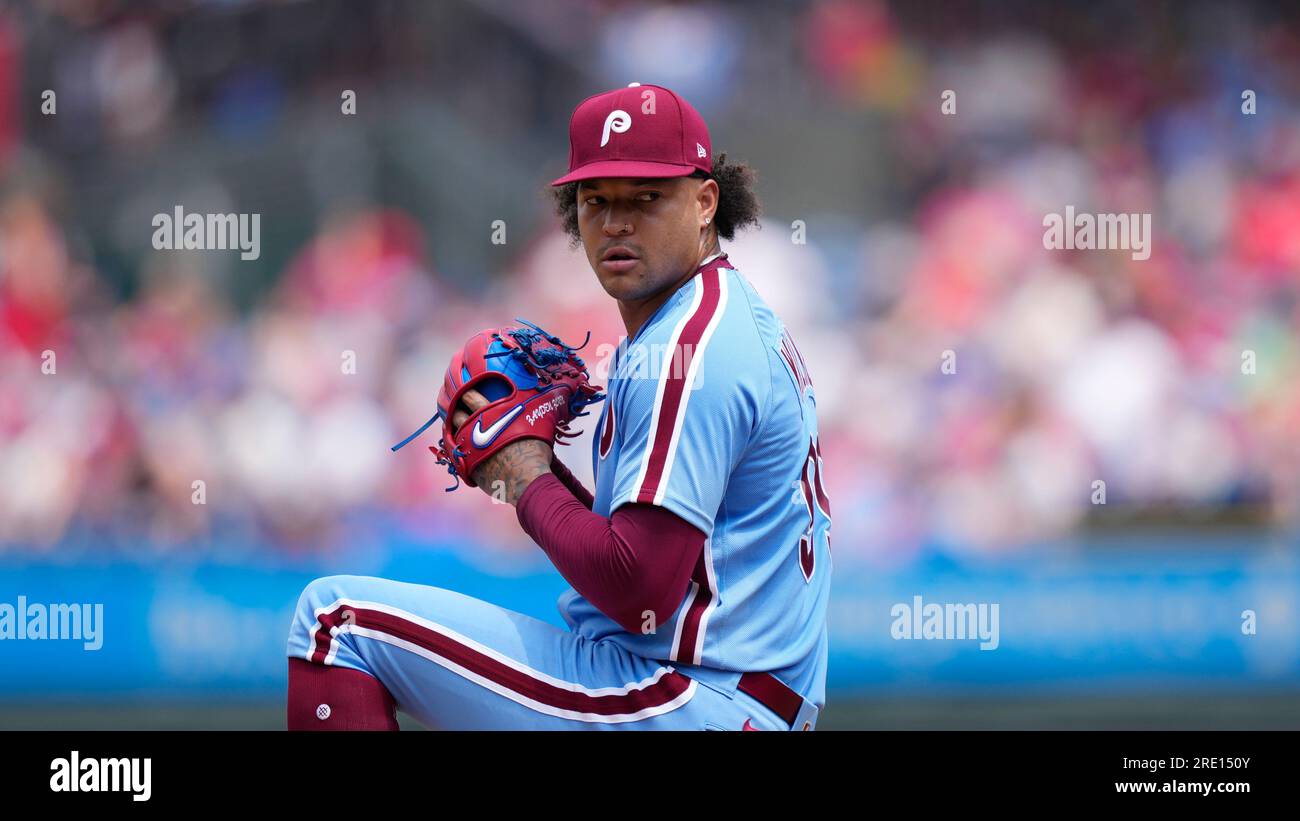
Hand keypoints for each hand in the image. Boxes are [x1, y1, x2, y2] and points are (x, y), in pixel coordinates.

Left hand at [450, 389, 552, 504]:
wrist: (527, 480)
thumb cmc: (536, 450)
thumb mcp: (544, 420)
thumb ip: (546, 405)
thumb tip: (566, 391)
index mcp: (492, 413)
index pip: (470, 394)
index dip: (465, 389)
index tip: (463, 387)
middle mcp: (476, 428)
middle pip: (456, 411)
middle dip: (452, 404)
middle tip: (451, 401)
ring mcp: (469, 447)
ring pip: (452, 431)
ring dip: (451, 424)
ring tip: (452, 421)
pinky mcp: (467, 465)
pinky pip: (454, 452)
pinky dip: (453, 446)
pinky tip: (456, 445)